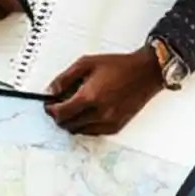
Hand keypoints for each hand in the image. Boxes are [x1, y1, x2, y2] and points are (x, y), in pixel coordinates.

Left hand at [45, 48, 163, 134]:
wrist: (145, 73)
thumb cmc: (119, 66)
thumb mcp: (87, 63)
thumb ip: (65, 78)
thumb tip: (50, 91)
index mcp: (90, 96)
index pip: (61, 113)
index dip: (51, 110)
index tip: (49, 105)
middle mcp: (99, 113)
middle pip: (67, 125)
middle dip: (60, 116)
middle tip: (59, 106)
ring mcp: (108, 122)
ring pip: (79, 131)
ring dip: (72, 122)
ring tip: (75, 107)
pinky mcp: (116, 127)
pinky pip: (92, 132)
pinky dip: (86, 125)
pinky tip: (88, 112)